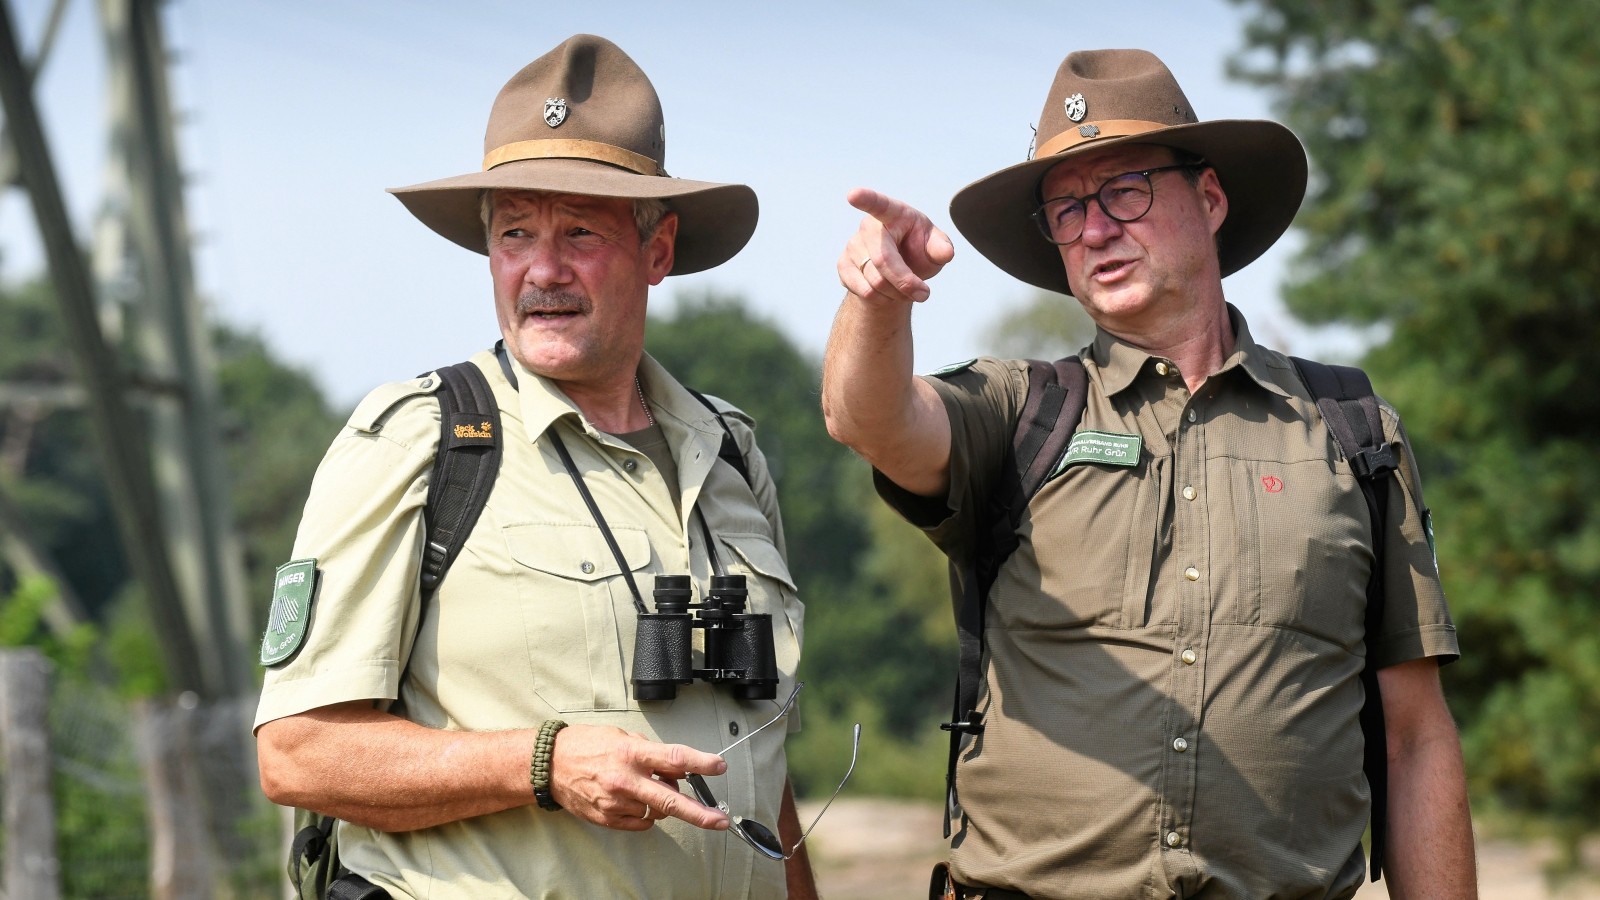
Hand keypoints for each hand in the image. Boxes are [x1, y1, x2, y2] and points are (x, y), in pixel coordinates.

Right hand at [548, 724, 730, 831]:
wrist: (549, 766)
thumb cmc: (586, 745)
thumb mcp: (623, 736)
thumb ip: (652, 753)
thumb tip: (679, 769)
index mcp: (631, 754)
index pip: (674, 758)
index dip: (700, 763)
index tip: (719, 767)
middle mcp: (625, 780)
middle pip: (671, 801)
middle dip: (700, 813)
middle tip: (720, 820)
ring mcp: (616, 803)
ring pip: (657, 811)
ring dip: (661, 801)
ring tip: (643, 785)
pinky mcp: (608, 819)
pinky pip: (641, 822)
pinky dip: (645, 813)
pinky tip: (633, 798)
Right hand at [838, 188, 955, 303]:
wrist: (898, 273)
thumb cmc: (918, 251)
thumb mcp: (935, 247)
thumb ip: (941, 248)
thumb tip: (945, 253)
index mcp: (893, 213)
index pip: (878, 204)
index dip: (865, 199)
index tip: (852, 195)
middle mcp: (868, 227)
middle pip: (883, 260)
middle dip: (906, 282)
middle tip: (924, 294)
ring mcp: (853, 246)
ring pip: (875, 282)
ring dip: (897, 293)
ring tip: (905, 288)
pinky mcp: (844, 266)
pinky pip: (865, 292)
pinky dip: (884, 299)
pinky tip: (889, 291)